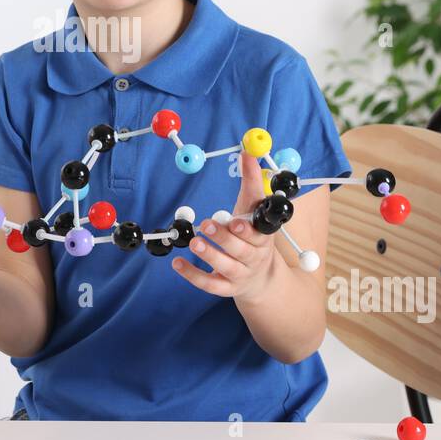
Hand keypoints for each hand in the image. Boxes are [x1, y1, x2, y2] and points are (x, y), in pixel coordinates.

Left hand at [171, 150, 277, 300]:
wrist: (261, 277)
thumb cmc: (253, 234)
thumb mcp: (253, 209)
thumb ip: (251, 181)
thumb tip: (248, 151)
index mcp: (263, 237)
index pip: (258, 233)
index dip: (246, 229)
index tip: (234, 220)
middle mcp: (255, 257)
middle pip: (241, 251)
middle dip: (224, 239)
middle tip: (206, 225)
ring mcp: (240, 275)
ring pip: (226, 268)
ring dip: (209, 256)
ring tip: (194, 243)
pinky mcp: (226, 288)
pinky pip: (210, 285)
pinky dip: (193, 275)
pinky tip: (177, 264)